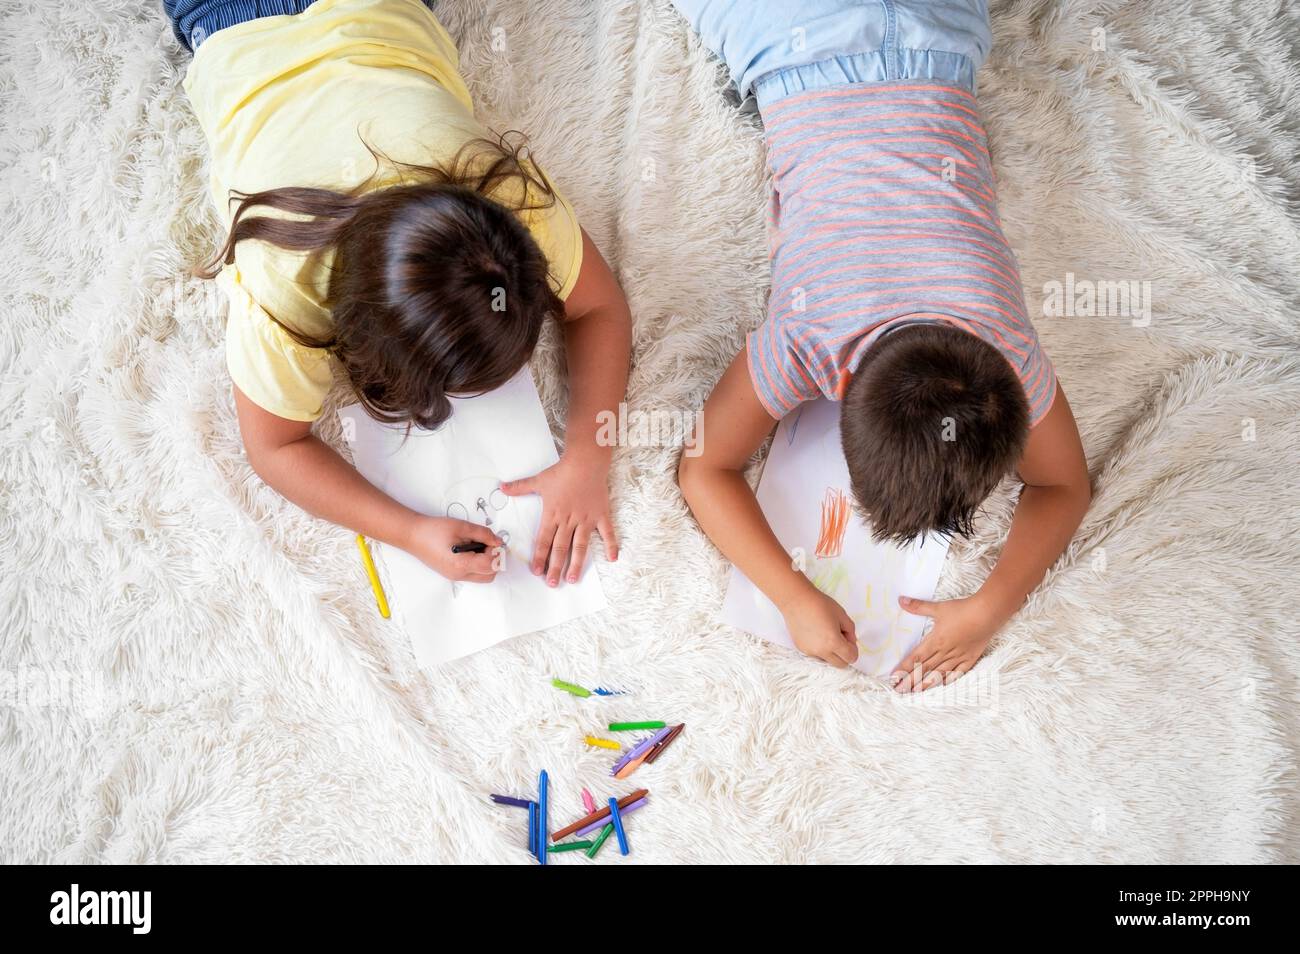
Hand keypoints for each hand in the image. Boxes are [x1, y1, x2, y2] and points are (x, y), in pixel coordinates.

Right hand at [402, 515, 502, 582]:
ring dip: (487, 563)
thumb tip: (497, 541)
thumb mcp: (462, 526)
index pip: (490, 564)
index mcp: (461, 564)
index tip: (493, 540)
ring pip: (482, 576)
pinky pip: (472, 573)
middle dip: (494, 559)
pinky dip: (478, 564)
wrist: (413, 535)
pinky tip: (471, 550)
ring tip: (478, 546)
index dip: (496, 551)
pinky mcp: (452, 573)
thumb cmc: (433, 530)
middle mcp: (459, 574)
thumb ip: (483, 534)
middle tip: (488, 544)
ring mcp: (455, 576)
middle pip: (490, 575)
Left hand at [500, 453, 617, 585]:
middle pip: (560, 548)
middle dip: (555, 567)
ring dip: (577, 563)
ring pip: (580, 546)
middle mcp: (569, 520)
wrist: (585, 462)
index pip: (543, 540)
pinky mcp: (601, 515)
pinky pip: (607, 533)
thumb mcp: (539, 480)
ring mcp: (586, 519)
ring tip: (573, 578)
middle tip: (552, 583)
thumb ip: (520, 487)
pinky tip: (612, 559)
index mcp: (553, 514)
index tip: (537, 572)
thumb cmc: (562, 472)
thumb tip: (502, 487)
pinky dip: (611, 545)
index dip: (540, 557)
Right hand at [782, 587, 858, 668]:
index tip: (849, 639)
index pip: (851, 657)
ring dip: (831, 652)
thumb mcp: (842, 615)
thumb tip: (850, 642)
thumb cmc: (820, 604)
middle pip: (841, 664)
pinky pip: (816, 654)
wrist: (796, 601)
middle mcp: (821, 651)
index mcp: (833, 642)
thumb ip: (851, 631)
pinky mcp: (801, 648)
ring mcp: (810, 651)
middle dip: (844, 655)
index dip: (853, 649)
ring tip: (826, 634)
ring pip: (828, 660)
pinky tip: (815, 633)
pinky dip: (820, 648)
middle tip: (840, 639)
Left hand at [890, 594, 1006, 691]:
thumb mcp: (938, 608)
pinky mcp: (970, 659)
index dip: (904, 668)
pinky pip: (958, 673)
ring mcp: (958, 657)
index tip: (894, 677)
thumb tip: (901, 600)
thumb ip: (918, 607)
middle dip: (910, 680)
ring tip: (915, 692)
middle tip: (899, 690)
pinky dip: (949, 680)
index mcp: (935, 641)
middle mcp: (945, 652)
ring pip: (939, 674)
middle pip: (924, 669)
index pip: (916, 657)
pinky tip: (942, 686)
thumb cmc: (962, 610)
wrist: (987, 614)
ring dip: (926, 683)